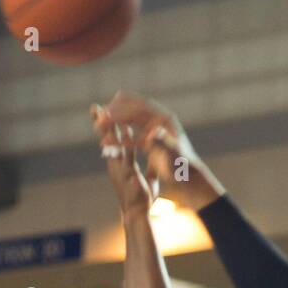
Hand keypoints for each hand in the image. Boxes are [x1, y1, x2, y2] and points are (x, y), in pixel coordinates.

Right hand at [97, 90, 220, 210]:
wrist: (189, 179)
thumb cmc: (183, 168)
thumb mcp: (174, 155)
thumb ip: (163, 143)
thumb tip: (153, 132)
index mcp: (164, 118)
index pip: (139, 108)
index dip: (122, 111)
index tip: (106, 115)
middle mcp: (158, 119)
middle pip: (132, 108)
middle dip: (115, 112)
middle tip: (98, 117)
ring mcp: (153, 128)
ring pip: (129, 119)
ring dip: (114, 122)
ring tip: (98, 126)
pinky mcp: (149, 139)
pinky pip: (130, 133)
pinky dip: (118, 135)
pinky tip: (106, 141)